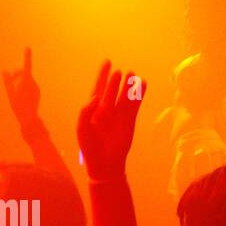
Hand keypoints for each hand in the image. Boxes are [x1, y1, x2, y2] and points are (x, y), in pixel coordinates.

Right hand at [1, 47, 41, 130]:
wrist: (29, 117)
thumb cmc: (18, 105)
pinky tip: (21, 96)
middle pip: (24, 73)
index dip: (27, 56)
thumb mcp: (10, 93)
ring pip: (27, 80)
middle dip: (17, 74)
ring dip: (20, 82)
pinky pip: (30, 86)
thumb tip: (4, 71)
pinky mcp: (37, 92)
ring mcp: (36, 88)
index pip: (26, 66)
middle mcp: (33, 83)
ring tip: (14, 91)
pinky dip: (24, 87)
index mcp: (26, 82)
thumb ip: (8, 81)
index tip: (28, 48)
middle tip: (10, 77)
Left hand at [76, 62, 143, 181]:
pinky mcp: (130, 120)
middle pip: (112, 90)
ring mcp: (119, 114)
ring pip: (125, 95)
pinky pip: (135, 104)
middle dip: (115, 80)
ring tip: (132, 74)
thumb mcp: (82, 129)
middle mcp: (106, 110)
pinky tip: (143, 84)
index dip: (102, 75)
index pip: (98, 88)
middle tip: (119, 72)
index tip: (107, 62)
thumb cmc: (90, 148)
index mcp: (93, 110)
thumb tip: (96, 96)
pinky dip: (139, 94)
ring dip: (128, 85)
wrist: (105, 163)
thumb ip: (86, 111)